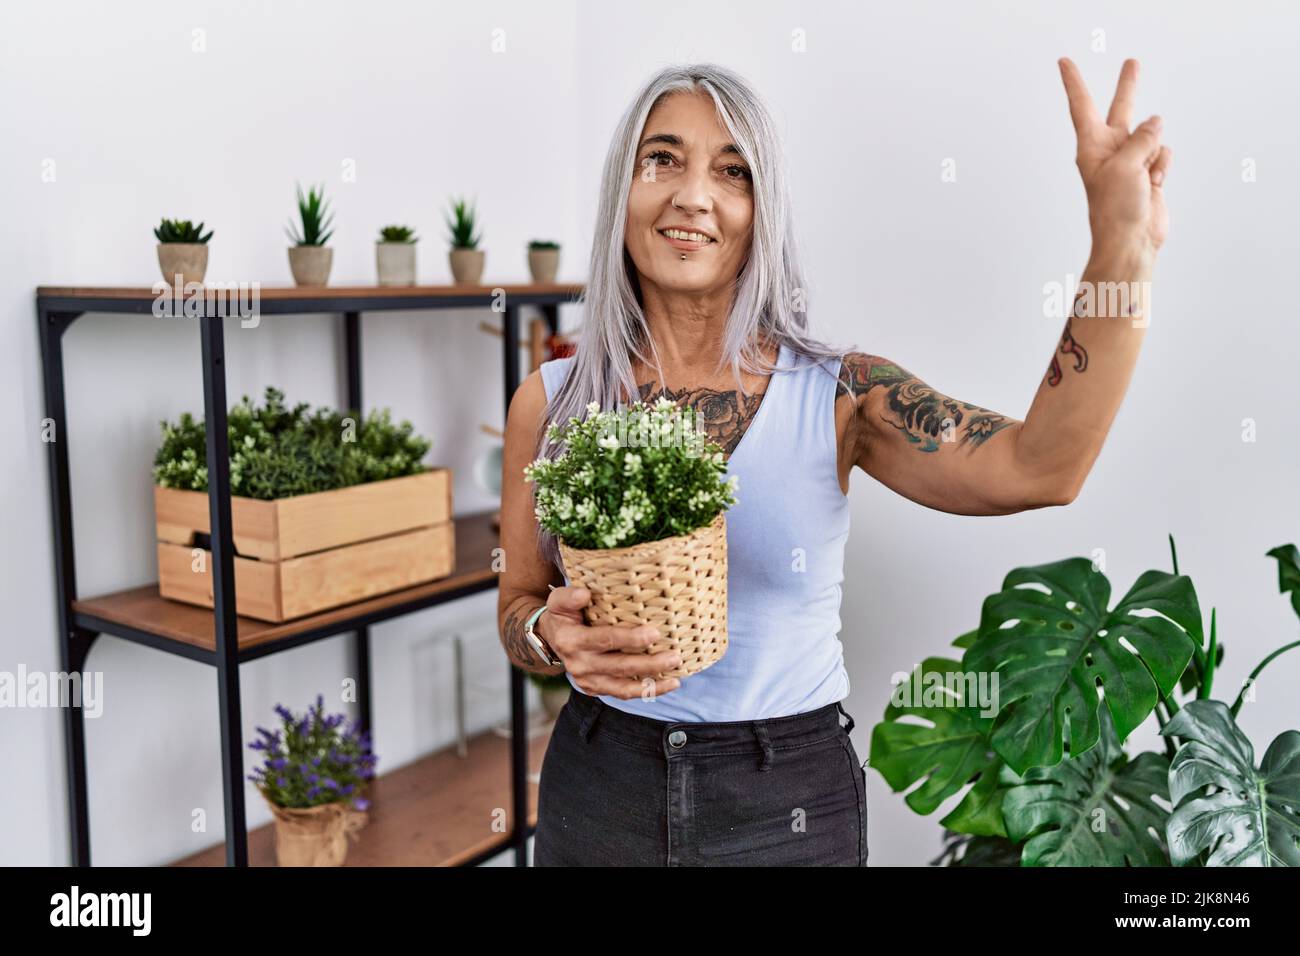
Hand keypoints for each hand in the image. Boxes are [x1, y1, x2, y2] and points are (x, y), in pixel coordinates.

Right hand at [539, 585, 682, 699]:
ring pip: (623, 688)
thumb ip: (570, 596)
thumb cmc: (563, 615)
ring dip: (652, 685)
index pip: (605, 640)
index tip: (655, 633)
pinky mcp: (595, 689)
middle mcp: (579, 664)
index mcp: (571, 640)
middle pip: (619, 667)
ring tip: (676, 679)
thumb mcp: (559, 601)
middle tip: (675, 657)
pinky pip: (622, 693)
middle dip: (649, 664)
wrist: (551, 639)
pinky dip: (646, 691)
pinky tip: (667, 685)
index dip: (631, 638)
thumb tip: (585, 594)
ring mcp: (587, 680)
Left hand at [1058, 57, 1171, 261]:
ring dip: (1155, 154)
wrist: (1131, 240)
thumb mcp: (1125, 165)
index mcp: (1091, 146)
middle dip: (1128, 86)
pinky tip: (1154, 184)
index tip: (1063, 61)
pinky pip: (1164, 154)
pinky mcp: (1148, 172)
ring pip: (1153, 136)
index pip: (1081, 105)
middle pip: (1121, 109)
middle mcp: (1110, 149)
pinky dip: (1163, 167)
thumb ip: (1142, 138)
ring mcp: (1130, 160)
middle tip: (1132, 62)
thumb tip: (1155, 121)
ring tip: (1144, 179)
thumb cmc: (1116, 207)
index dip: (1074, 82)